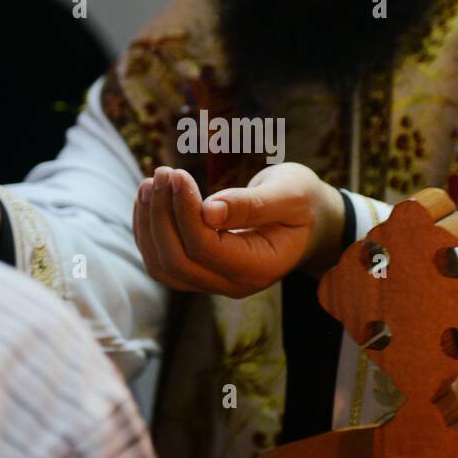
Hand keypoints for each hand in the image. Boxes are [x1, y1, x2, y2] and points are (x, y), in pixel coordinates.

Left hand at [132, 162, 345, 299]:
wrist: (309, 223)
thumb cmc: (303, 203)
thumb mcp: (290, 194)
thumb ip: (252, 205)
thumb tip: (209, 211)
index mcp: (260, 268)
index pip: (206, 248)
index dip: (185, 212)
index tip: (179, 174)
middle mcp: (233, 285)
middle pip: (178, 262)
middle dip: (161, 216)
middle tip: (162, 172)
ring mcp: (214, 282)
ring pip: (163, 266)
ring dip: (149, 224)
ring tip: (151, 181)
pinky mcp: (199, 272)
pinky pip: (162, 260)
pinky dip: (148, 230)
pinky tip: (149, 197)